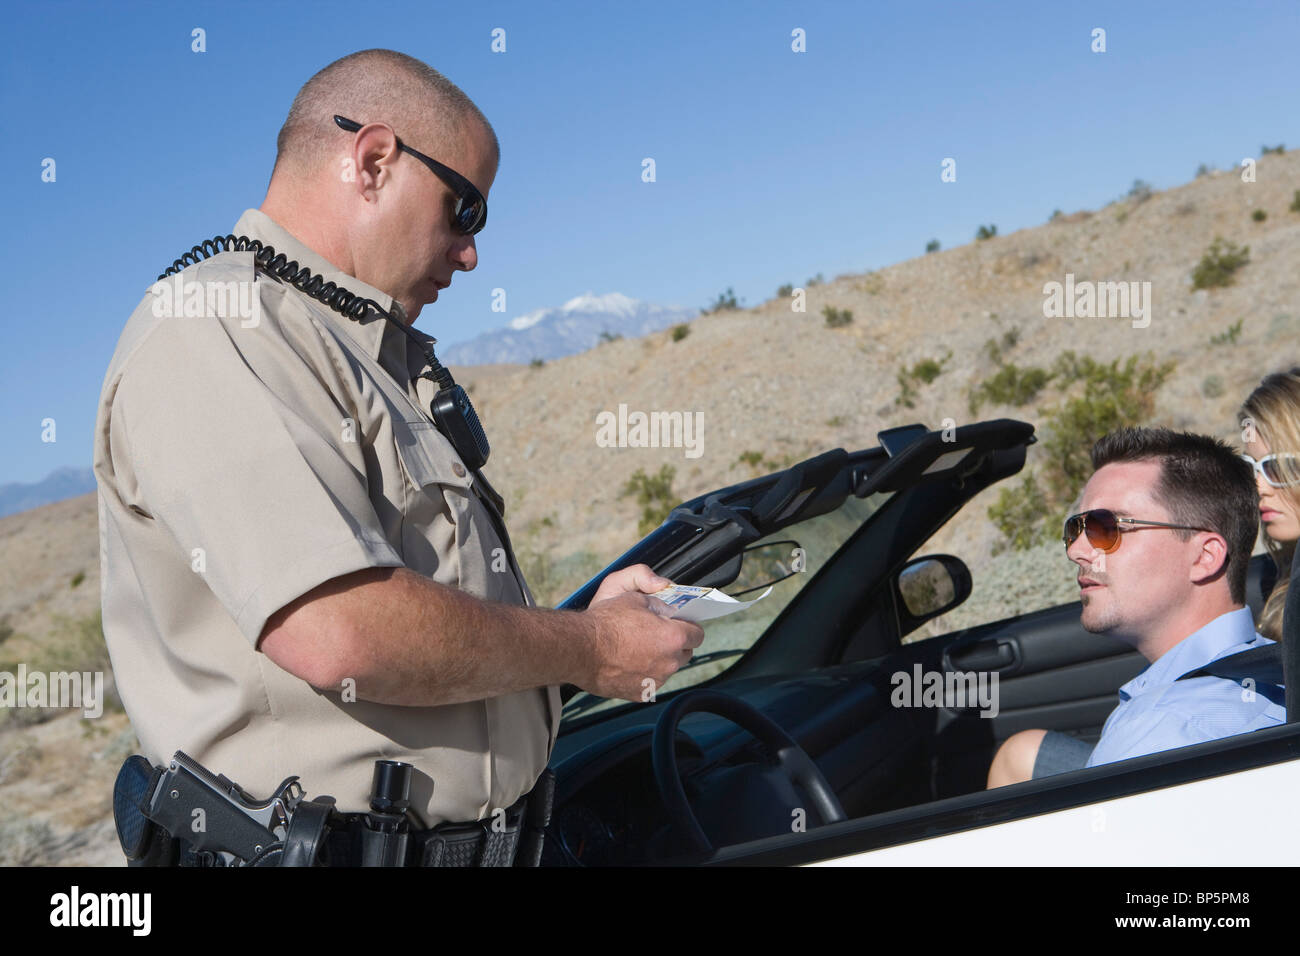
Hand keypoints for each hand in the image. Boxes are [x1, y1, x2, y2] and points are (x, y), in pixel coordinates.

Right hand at [582, 566, 704, 701]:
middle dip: (676, 644)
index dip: (689, 627)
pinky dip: (644, 674)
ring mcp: (655, 680)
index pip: (698, 634)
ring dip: (660, 660)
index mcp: (673, 637)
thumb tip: (668, 610)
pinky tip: (628, 662)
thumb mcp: (636, 598)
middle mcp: (669, 662)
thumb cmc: (606, 622)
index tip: (680, 625)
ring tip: (637, 648)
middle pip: (685, 654)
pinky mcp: (641, 694)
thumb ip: (660, 605)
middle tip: (657, 634)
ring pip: (668, 669)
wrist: (580, 648)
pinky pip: (650, 682)